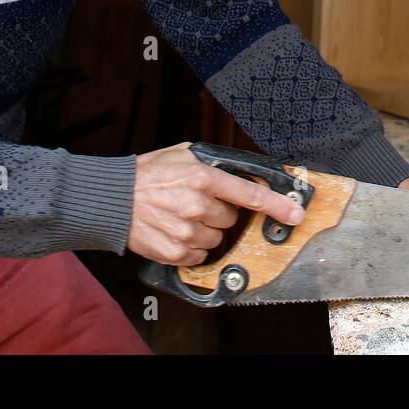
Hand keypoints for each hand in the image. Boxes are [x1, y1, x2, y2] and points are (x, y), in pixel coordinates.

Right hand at [127, 143, 306, 265]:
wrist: (113, 199)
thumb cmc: (147, 174)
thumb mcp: (183, 155)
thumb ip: (213, 163)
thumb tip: (241, 172)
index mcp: (202, 178)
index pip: (249, 194)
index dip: (277, 204)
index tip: (295, 213)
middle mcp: (197, 205)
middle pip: (232, 219)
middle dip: (221, 212)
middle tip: (198, 203)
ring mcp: (186, 231)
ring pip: (217, 238)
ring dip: (206, 229)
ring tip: (181, 217)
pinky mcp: (175, 252)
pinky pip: (200, 254)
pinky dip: (192, 246)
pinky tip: (176, 231)